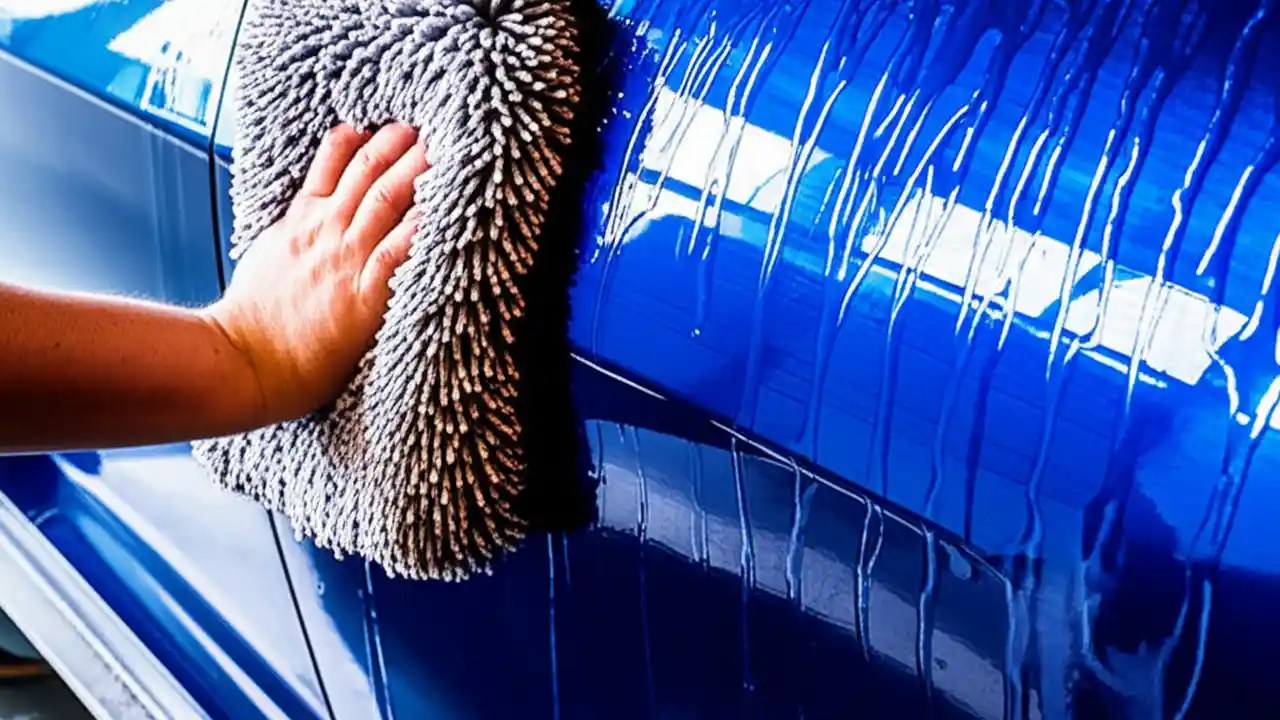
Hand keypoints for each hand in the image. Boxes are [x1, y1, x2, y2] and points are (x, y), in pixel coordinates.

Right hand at [205, 123, 428, 424]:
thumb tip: (307, 213)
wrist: (243, 362)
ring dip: (412, 172)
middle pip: (366, 174)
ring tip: (436, 150)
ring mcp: (344, 262)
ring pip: (383, 201)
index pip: (330, 166)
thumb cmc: (255, 321)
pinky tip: (438, 212)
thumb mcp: (267, 256)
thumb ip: (292, 229)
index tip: (377, 124)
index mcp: (301, 222)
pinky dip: (417, 230)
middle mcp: (325, 233)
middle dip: (395, 145)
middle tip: (421, 127)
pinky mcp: (363, 297)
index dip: (357, 142)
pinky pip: (395, 254)